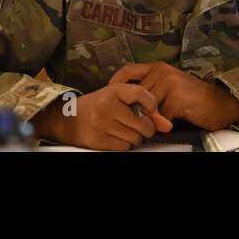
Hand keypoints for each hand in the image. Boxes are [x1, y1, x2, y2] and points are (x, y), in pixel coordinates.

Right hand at [33, 63, 173, 150]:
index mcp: (113, 90)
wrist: (71, 118)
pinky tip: (117, 137)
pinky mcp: (99, 140)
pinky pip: (125, 147)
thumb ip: (145, 108)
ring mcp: (102, 124)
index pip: (141, 94)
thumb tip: (167, 125)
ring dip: (135, 138)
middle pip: (143, 124)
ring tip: (124, 130)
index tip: (152, 110)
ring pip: (136, 138)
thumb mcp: (120, 99)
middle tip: (138, 125)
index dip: (151, 104)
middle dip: (145, 128)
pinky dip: (125, 145)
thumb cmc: (101, 105)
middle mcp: (107, 106)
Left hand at [122, 62, 238, 131]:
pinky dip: (164, 123)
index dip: (115, 83)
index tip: (109, 95)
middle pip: (135, 93)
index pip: (127, 71)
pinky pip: (161, 116)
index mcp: (157, 67)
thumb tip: (130, 104)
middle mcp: (161, 71)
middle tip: (136, 119)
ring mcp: (169, 83)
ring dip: (150, 118)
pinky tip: (171, 123)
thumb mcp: (169, 88)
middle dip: (135, 108)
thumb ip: (151, 91)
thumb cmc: (193, 99)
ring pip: (147, 105)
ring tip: (156, 123)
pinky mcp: (176, 98)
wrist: (221, 104)